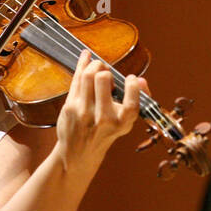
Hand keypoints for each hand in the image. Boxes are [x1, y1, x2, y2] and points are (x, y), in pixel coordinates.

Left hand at [53, 49, 145, 174]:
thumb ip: (134, 100)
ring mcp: (84, 112)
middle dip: (105, 69)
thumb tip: (141, 80)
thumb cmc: (104, 133)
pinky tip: (86, 57)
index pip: (131, 101)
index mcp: (121, 123)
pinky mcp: (70, 107)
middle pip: (103, 78)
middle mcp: (103, 118)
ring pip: (87, 75)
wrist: (78, 154)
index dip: (132, 85)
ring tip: (97, 70)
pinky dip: (82, 64)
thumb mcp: (124, 122)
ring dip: (94, 66)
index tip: (131, 79)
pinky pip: (76, 79)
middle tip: (106, 74)